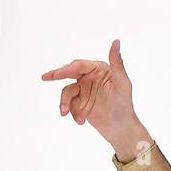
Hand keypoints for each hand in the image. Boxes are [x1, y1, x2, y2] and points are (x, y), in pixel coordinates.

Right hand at [40, 38, 148, 159]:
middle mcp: (89, 77)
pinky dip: (72, 113)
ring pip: (67, 91)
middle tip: (45, 77)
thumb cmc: (125, 105)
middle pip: (68, 72)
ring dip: (65, 102)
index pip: (80, 65)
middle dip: (56, 75)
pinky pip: (69, 105)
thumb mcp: (123, 84)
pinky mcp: (79, 103)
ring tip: (64, 113)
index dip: (67, 69)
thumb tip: (116, 41)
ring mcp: (83, 90)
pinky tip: (80, 121)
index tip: (57, 74)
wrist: (121, 129)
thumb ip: (117, 63)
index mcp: (99, 69)